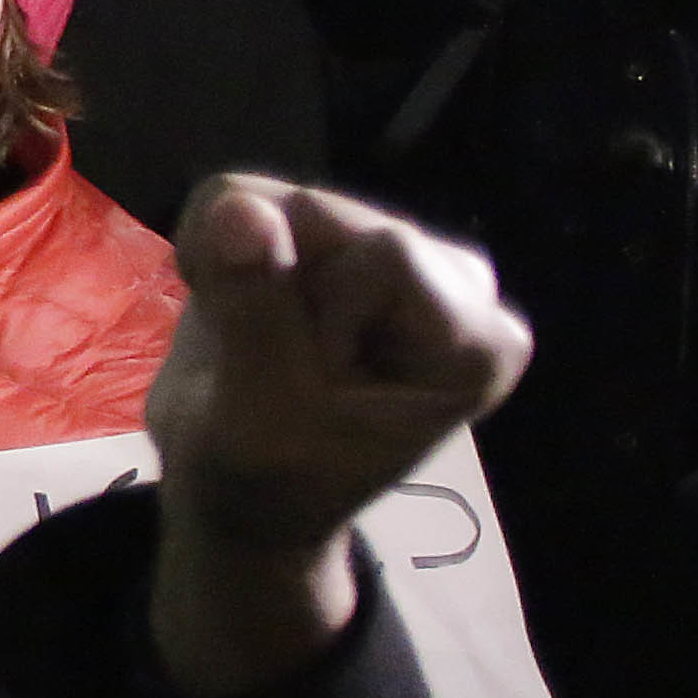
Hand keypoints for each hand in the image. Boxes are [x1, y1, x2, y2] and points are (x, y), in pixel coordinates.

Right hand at [144, 176, 531, 697]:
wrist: (243, 500)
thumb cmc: (266, 484)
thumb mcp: (258, 422)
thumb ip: (255, 313)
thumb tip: (236, 205)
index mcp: (475, 341)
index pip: (385, 254)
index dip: (316, 312)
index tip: (308, 385)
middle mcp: (457, 284)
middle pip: (331, 217)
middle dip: (272, 283)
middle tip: (267, 365)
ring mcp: (399, 255)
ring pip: (285, 201)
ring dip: (241, 269)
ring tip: (251, 343)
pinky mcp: (341, 239)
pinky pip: (255, 197)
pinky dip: (222, 250)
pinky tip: (240, 309)